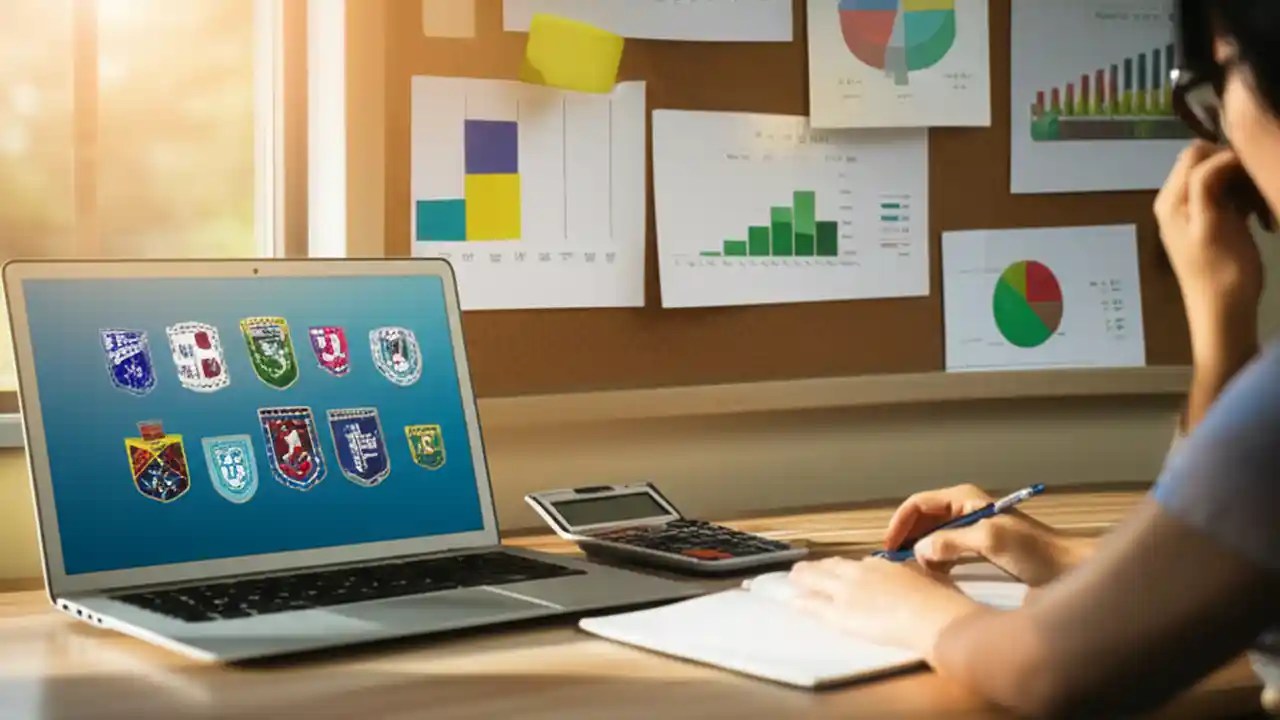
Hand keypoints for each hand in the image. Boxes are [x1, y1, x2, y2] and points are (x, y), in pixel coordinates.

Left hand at [789, 557, 980, 659]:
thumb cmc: (939, 600)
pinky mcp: (841, 614)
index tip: (841, 570)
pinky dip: (802, 603)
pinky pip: (815, 607)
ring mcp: (848, 592)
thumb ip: (913, 577)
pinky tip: (793, 602)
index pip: (859, 565)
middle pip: (832, 567)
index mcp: (883, 565)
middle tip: (804, 569)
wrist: (933, 618)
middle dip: (818, 568)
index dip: (847, 568)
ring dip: (803, 578)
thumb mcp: (928, 578)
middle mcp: (861, 573)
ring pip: (817, 581)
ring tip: (792, 578)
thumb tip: (917, 579)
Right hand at [885, 484, 1089, 586]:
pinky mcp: (976, 547)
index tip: (890, 547)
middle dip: (907, 539)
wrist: (1066, 568)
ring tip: (916, 572)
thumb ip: (952, 542)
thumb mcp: (990, 540)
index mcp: (965, 498)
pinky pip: (944, 550)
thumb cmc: (1034, 551)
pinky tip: (936, 576)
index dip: (900, 523)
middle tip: (898, 563)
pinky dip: (935, 561)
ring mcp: (970, 527)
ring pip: (931, 536)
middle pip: (921, 519)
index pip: (918, 504)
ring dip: (920, 552)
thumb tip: (919, 550)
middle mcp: (964, 508)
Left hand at [1154, 142, 1261, 368]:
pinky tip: (1259, 219)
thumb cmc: (1221, 270)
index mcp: (1171, 199)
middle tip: (1259, 190)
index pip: (1196, 154)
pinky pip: (1229, 196)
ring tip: (1260, 209)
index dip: (1226, 155)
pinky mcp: (1212, 222)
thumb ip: (1207, 185)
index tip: (1254, 170)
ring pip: (1221, 178)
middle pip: (1207, 162)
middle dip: (1237, 170)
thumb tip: (1219, 155)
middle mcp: (1176, 201)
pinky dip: (1246, 200)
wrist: (1224, 312)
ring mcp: (1193, 212)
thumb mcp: (1212, 222)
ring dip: (1245, 186)